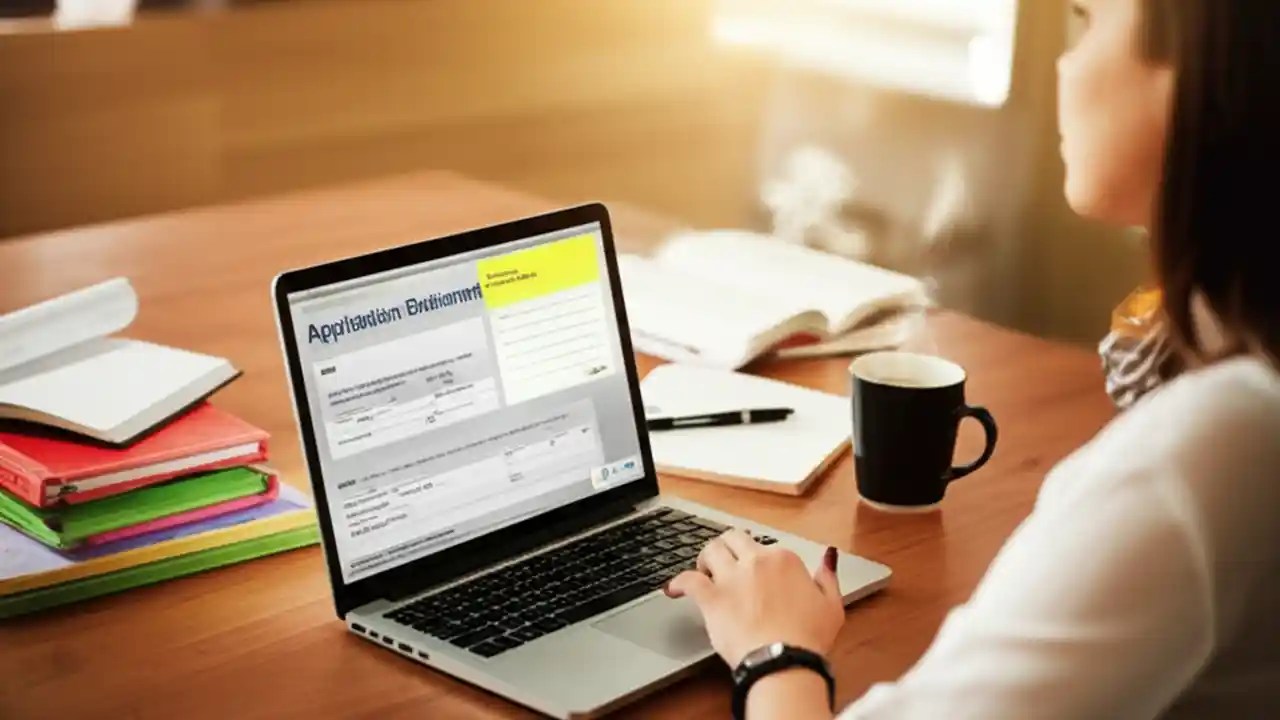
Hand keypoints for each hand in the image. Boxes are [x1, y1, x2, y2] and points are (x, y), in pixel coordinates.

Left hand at [664, 529, 844, 667]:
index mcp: (783, 560)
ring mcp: (731, 579)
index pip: (764, 547)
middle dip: (727, 547)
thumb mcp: (832, 606)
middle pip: (733, 538)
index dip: (757, 560)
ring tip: (704, 570)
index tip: (754, 573)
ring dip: (704, 558)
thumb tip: (827, 557)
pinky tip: (673, 588)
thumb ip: (828, 578)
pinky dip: (678, 582)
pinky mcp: (712, 599)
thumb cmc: (808, 639)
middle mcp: (756, 562)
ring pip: (710, 550)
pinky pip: (688, 580)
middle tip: (723, 561)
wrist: (784, 661)